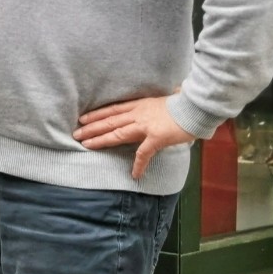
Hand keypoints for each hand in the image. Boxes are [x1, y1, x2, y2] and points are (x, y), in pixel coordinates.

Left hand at [73, 96, 195, 179]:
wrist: (196, 106)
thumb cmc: (183, 101)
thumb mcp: (162, 98)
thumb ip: (153, 104)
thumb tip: (151, 103)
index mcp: (139, 105)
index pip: (112, 109)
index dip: (96, 114)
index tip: (82, 118)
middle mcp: (138, 114)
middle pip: (109, 121)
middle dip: (91, 127)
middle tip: (76, 133)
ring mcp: (146, 126)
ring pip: (118, 133)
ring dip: (101, 140)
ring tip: (86, 145)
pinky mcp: (156, 137)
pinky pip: (144, 153)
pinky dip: (139, 164)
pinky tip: (134, 174)